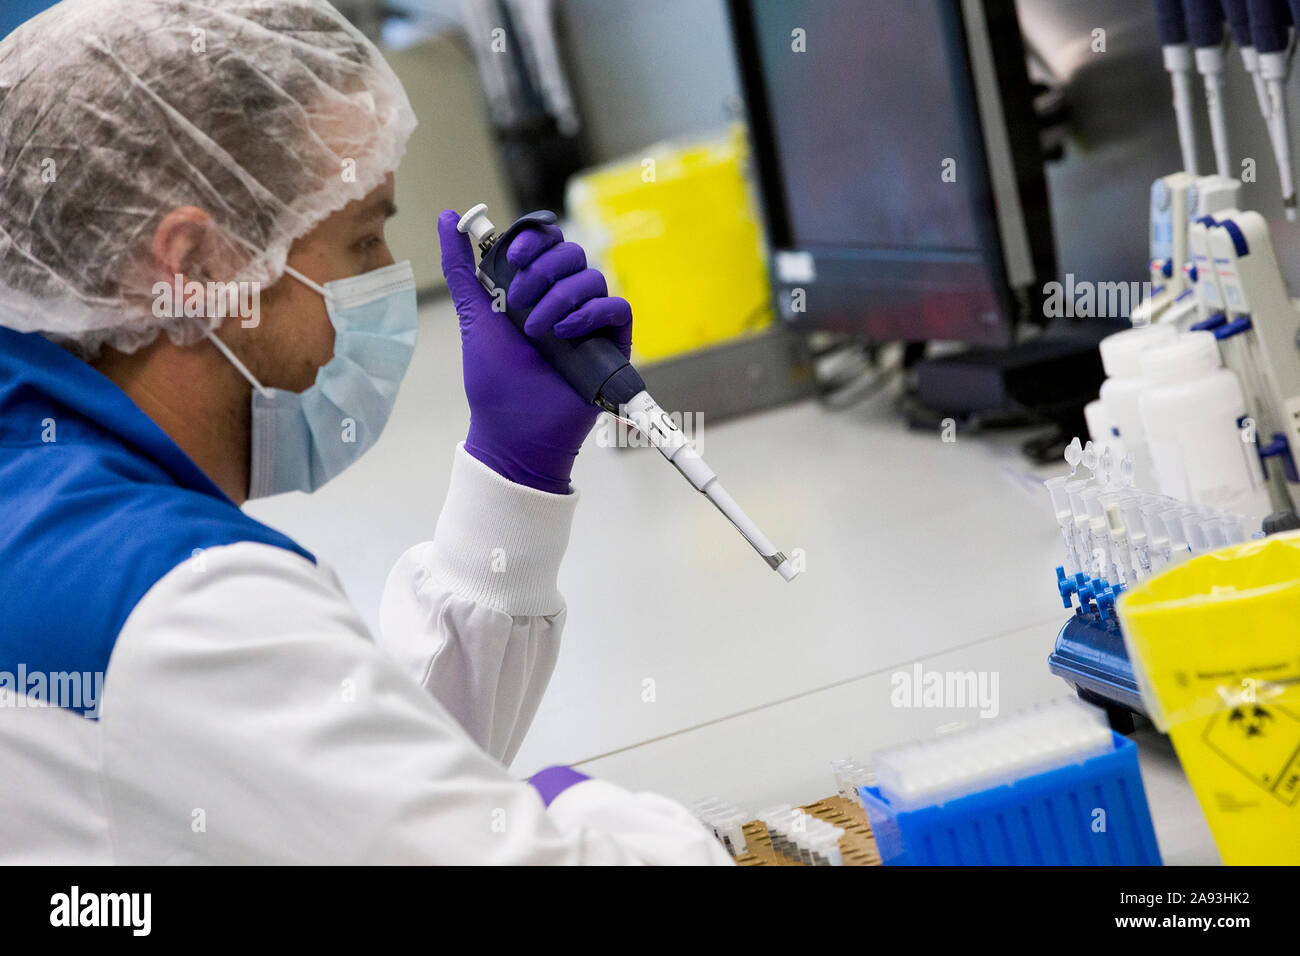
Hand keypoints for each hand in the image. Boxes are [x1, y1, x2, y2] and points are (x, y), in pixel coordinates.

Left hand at [438, 210, 632, 493]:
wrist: (514, 429)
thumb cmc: (494, 380)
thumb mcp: (473, 315)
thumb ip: (461, 267)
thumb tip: (447, 218)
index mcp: (533, 289)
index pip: (547, 243)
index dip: (535, 239)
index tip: (515, 255)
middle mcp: (564, 300)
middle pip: (571, 254)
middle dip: (543, 271)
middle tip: (519, 302)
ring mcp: (590, 322)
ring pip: (592, 278)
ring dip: (561, 298)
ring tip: (538, 331)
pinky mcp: (612, 344)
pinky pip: (617, 308)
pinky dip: (591, 313)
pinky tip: (566, 334)